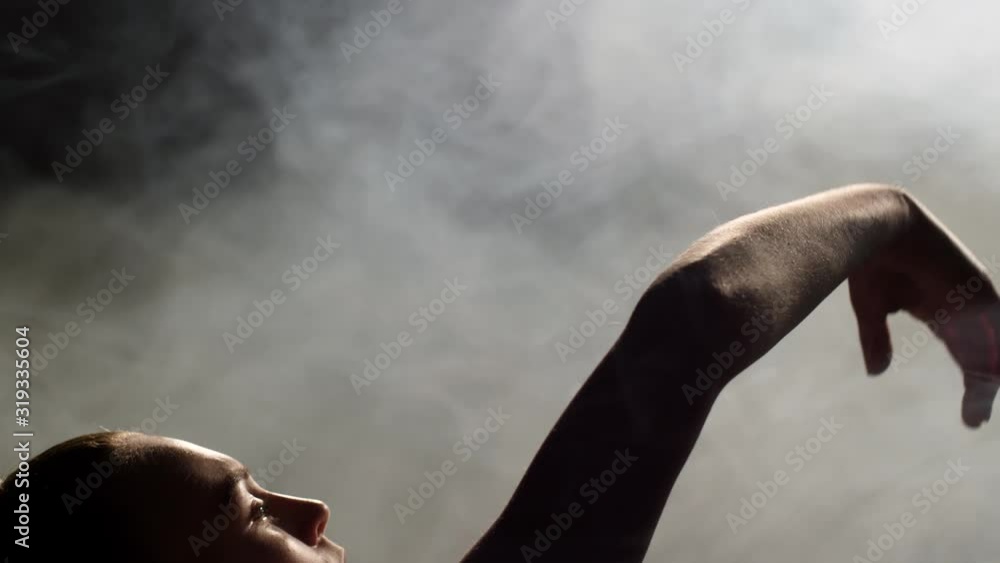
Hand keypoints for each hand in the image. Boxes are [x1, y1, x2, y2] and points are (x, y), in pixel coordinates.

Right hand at [848, 190, 999, 426]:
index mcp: (941, 310)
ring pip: (995, 347)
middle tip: (977, 421)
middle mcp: (964, 306)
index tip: (973, 420)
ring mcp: (974, 297)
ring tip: (985, 401)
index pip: (968, 357)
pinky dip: (994, 356)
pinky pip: (996, 330)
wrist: (877, 226)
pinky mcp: (978, 289)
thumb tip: (877, 373)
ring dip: (992, 374)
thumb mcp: (872, 309)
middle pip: (986, 357)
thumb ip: (877, 340)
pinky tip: (993, 378)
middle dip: (986, 388)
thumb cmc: (869, 262)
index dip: (974, 387)